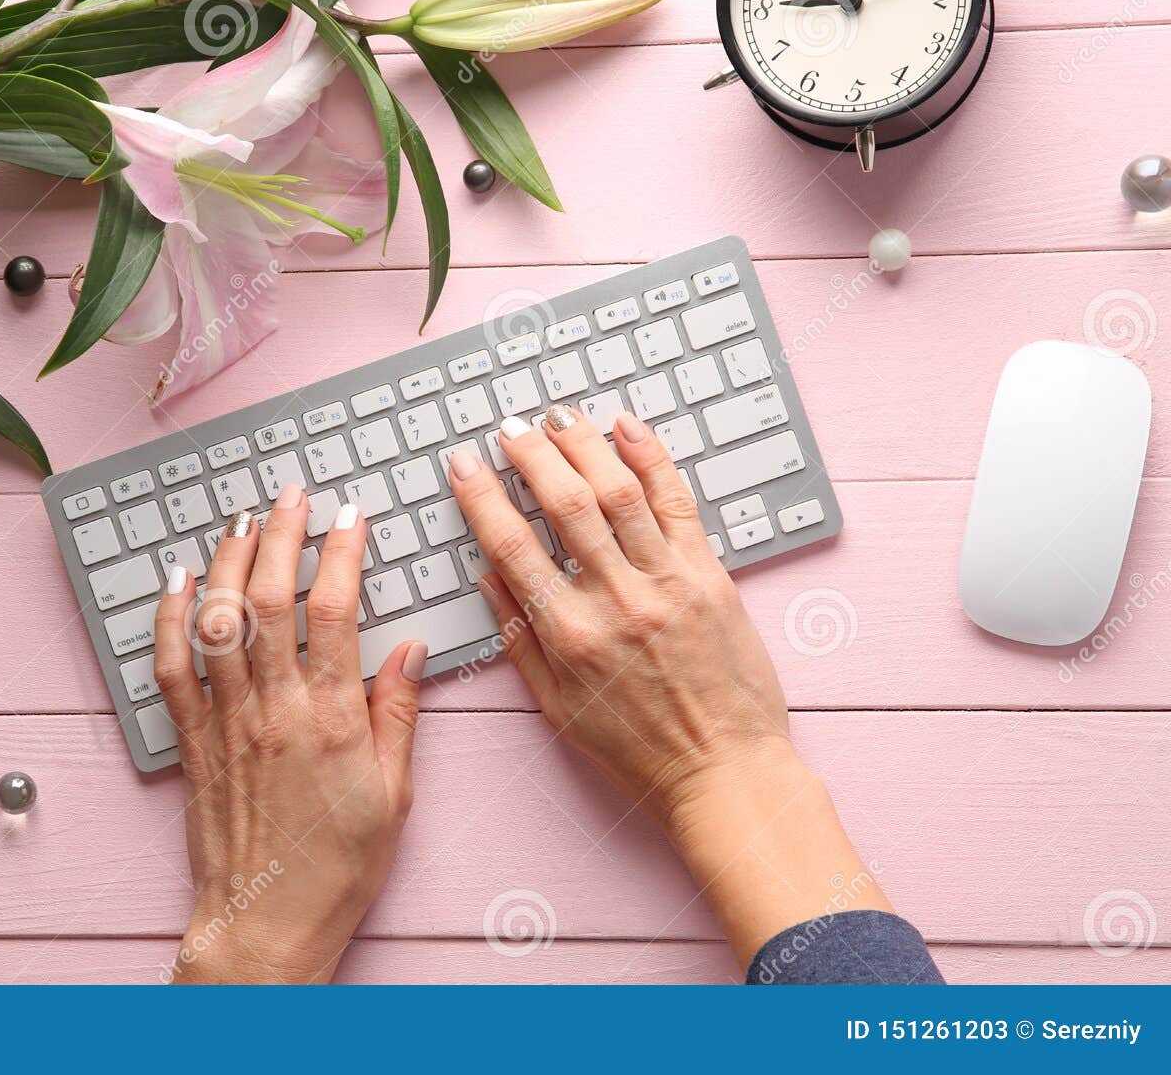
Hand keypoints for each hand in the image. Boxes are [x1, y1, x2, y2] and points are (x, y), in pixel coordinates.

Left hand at [153, 488, 426, 983]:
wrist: (265, 925)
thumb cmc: (335, 871)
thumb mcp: (394, 796)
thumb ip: (398, 715)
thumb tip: (408, 649)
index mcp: (334, 720)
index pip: (336, 611)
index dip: (342, 552)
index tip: (350, 514)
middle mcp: (276, 711)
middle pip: (271, 598)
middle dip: (282, 534)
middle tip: (291, 494)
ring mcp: (228, 724)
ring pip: (220, 622)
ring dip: (229, 560)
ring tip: (242, 519)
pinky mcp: (192, 743)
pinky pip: (173, 668)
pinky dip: (170, 619)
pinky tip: (179, 582)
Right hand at [447, 407, 890, 963]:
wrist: (725, 773)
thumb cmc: (639, 751)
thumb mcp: (557, 707)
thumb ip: (519, 639)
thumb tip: (487, 578)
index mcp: (571, 636)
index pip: (512, 547)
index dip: (482, 498)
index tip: (464, 465)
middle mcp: (617, 601)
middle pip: (566, 505)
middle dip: (532, 455)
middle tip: (511, 428)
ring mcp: (668, 584)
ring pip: (621, 493)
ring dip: (585, 445)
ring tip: (559, 416)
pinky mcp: (711, 577)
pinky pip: (679, 503)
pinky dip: (653, 459)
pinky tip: (629, 428)